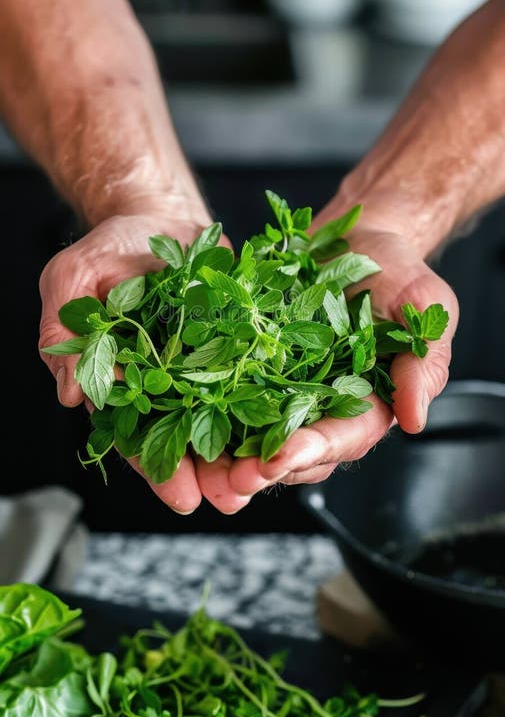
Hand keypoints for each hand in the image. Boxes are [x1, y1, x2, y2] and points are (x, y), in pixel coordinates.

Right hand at [39, 210, 249, 515]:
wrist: (161, 217)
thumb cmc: (111, 247)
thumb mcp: (75, 278)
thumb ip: (63, 327)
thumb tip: (68, 392)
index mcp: (120, 381)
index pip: (138, 435)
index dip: (158, 468)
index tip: (182, 495)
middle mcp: (165, 383)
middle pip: (187, 438)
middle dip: (210, 473)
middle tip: (233, 500)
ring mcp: (204, 367)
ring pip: (225, 417)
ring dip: (244, 450)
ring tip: (268, 477)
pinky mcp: (237, 346)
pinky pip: (256, 378)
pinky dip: (273, 402)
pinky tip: (294, 424)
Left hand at [223, 221, 458, 500]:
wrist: (354, 237)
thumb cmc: (396, 271)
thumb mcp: (424, 305)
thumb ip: (424, 360)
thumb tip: (413, 420)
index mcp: (368, 402)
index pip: (343, 437)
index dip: (313, 449)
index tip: (283, 456)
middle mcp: (322, 406)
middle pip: (295, 451)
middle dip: (264, 467)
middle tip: (234, 478)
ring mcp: (283, 389)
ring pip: (255, 436)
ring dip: (230, 458)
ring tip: (204, 470)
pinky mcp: (250, 367)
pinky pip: (224, 394)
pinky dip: (203, 410)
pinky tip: (179, 418)